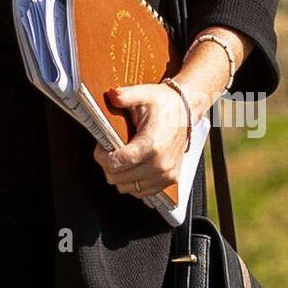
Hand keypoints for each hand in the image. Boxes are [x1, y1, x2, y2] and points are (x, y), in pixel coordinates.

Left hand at [93, 82, 190, 197]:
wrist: (186, 111)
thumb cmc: (165, 104)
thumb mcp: (144, 94)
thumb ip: (125, 96)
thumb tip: (111, 96)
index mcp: (151, 146)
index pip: (116, 163)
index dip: (102, 156)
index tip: (100, 148)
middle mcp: (160, 164)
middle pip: (118, 178)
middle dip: (107, 165)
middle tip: (108, 151)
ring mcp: (166, 174)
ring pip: (128, 188)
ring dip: (119, 176)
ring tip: (120, 159)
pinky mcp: (170, 180)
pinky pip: (142, 192)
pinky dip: (132, 183)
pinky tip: (131, 168)